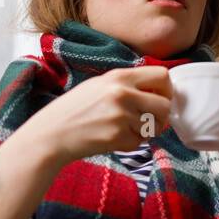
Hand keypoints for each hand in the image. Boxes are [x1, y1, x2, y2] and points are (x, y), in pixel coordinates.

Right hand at [18, 66, 172, 166]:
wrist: (51, 134)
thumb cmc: (75, 109)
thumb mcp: (99, 85)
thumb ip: (127, 84)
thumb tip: (159, 91)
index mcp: (119, 76)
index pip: (162, 75)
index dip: (166, 90)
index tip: (159, 98)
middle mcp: (122, 93)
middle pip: (165, 104)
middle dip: (162, 116)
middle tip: (150, 120)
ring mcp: (121, 116)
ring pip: (155, 126)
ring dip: (146, 131)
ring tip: (126, 129)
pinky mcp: (118, 137)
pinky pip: (140, 141)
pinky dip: (131, 142)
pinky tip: (113, 138)